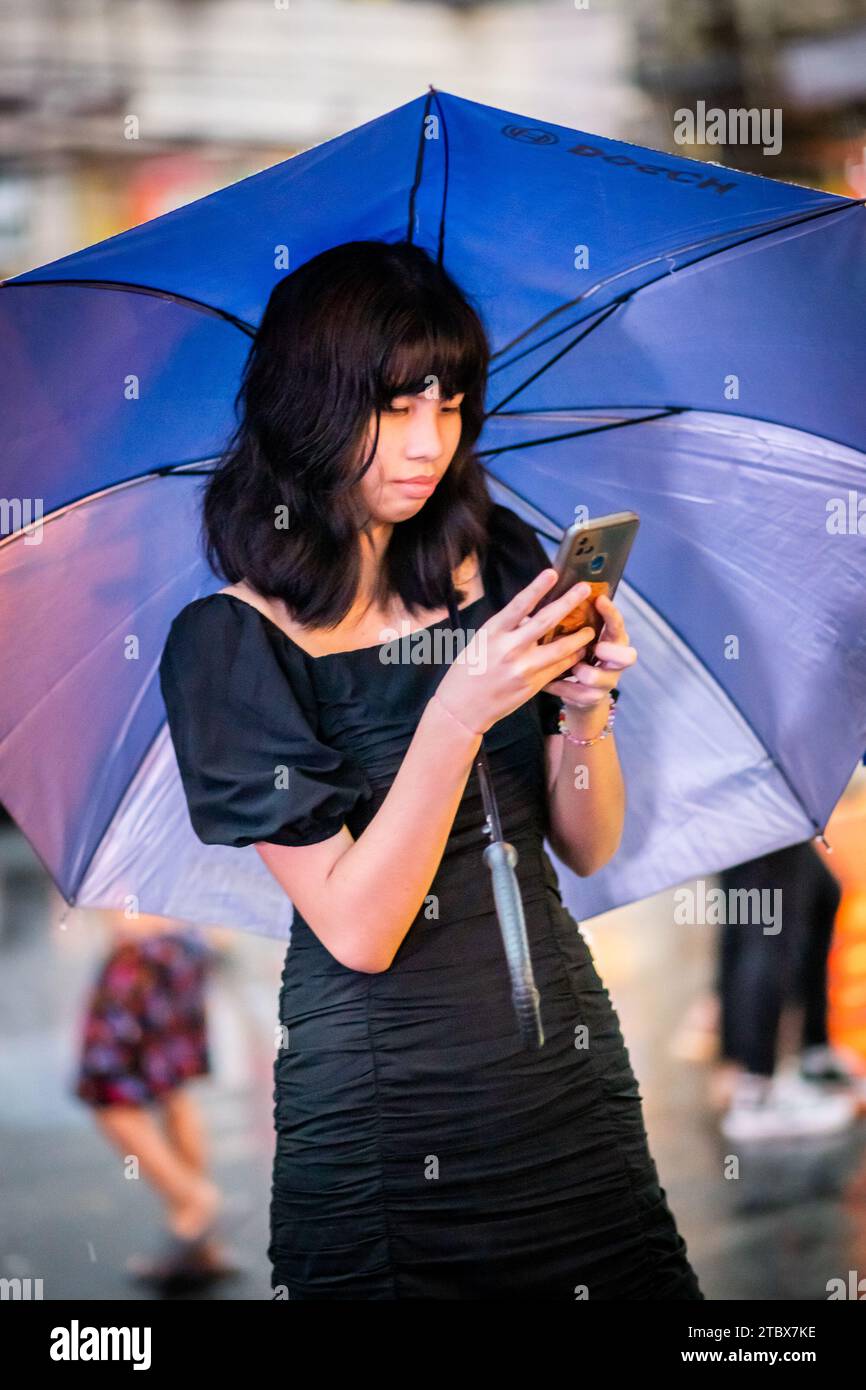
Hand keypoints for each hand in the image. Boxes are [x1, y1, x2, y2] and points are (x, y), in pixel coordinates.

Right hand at [435, 568, 602, 733]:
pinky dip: (571, 658)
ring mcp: (522, 668)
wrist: (461, 708)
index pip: (519, 604)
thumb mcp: (481, 642)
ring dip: (579, 637)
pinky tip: (579, 652)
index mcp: (493, 633)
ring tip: (590, 630)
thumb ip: (506, 628)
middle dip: (568, 602)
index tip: (553, 573)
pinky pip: (558, 668)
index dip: (538, 587)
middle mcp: (509, 648)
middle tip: (584, 589)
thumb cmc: (467, 671)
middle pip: (545, 621)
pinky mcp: (532, 685)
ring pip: (560, 648)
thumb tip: (530, 615)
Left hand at [542, 591, 636, 711]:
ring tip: (568, 667)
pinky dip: (560, 687)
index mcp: (613, 640)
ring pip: (596, 677)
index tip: (599, 599)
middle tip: (597, 648)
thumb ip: (572, 624)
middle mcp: (616, 661)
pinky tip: (547, 683)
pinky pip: (577, 694)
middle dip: (611, 652)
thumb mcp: (578, 638)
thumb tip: (545, 604)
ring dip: (578, 671)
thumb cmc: (578, 655)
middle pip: (628, 656)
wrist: (581, 695)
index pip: (617, 624)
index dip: (611, 613)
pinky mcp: (594, 698)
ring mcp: (608, 681)